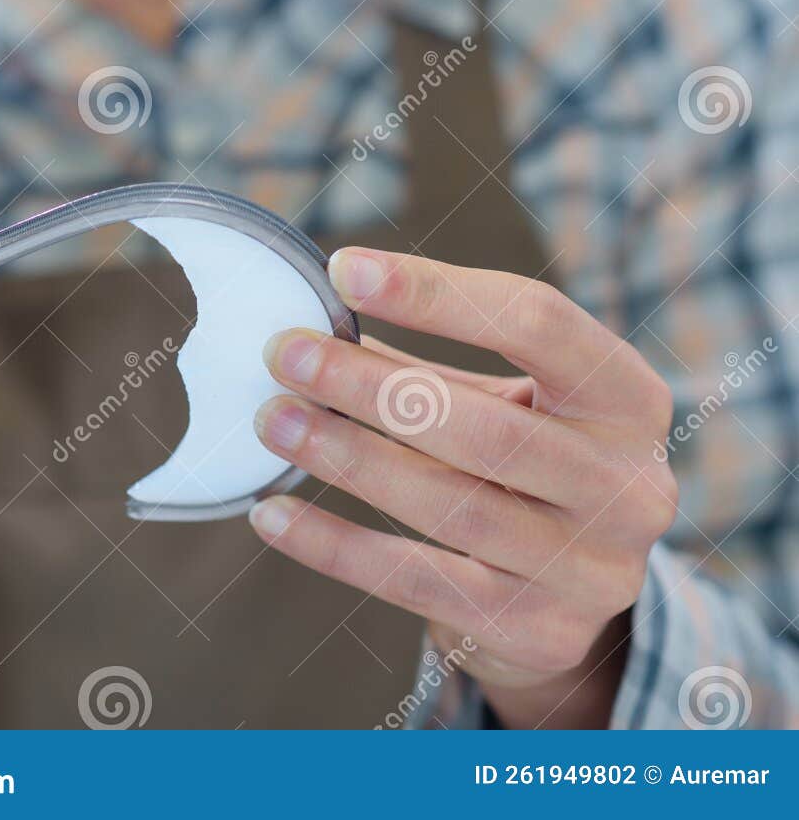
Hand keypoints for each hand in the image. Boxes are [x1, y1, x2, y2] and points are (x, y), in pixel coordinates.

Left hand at [249, 247, 677, 728]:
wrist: (581, 593)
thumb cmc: (532, 460)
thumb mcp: (515, 399)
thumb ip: (431, 360)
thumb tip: (318, 315)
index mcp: (629, 398)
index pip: (539, 322)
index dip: (437, 293)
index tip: (344, 270)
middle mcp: (629, 487)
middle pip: (486, 425)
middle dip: (371, 386)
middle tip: (286, 354)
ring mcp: (590, 570)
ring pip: (449, 506)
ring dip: (346, 457)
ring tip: (274, 420)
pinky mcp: (537, 632)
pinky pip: (417, 582)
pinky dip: (336, 545)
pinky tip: (274, 513)